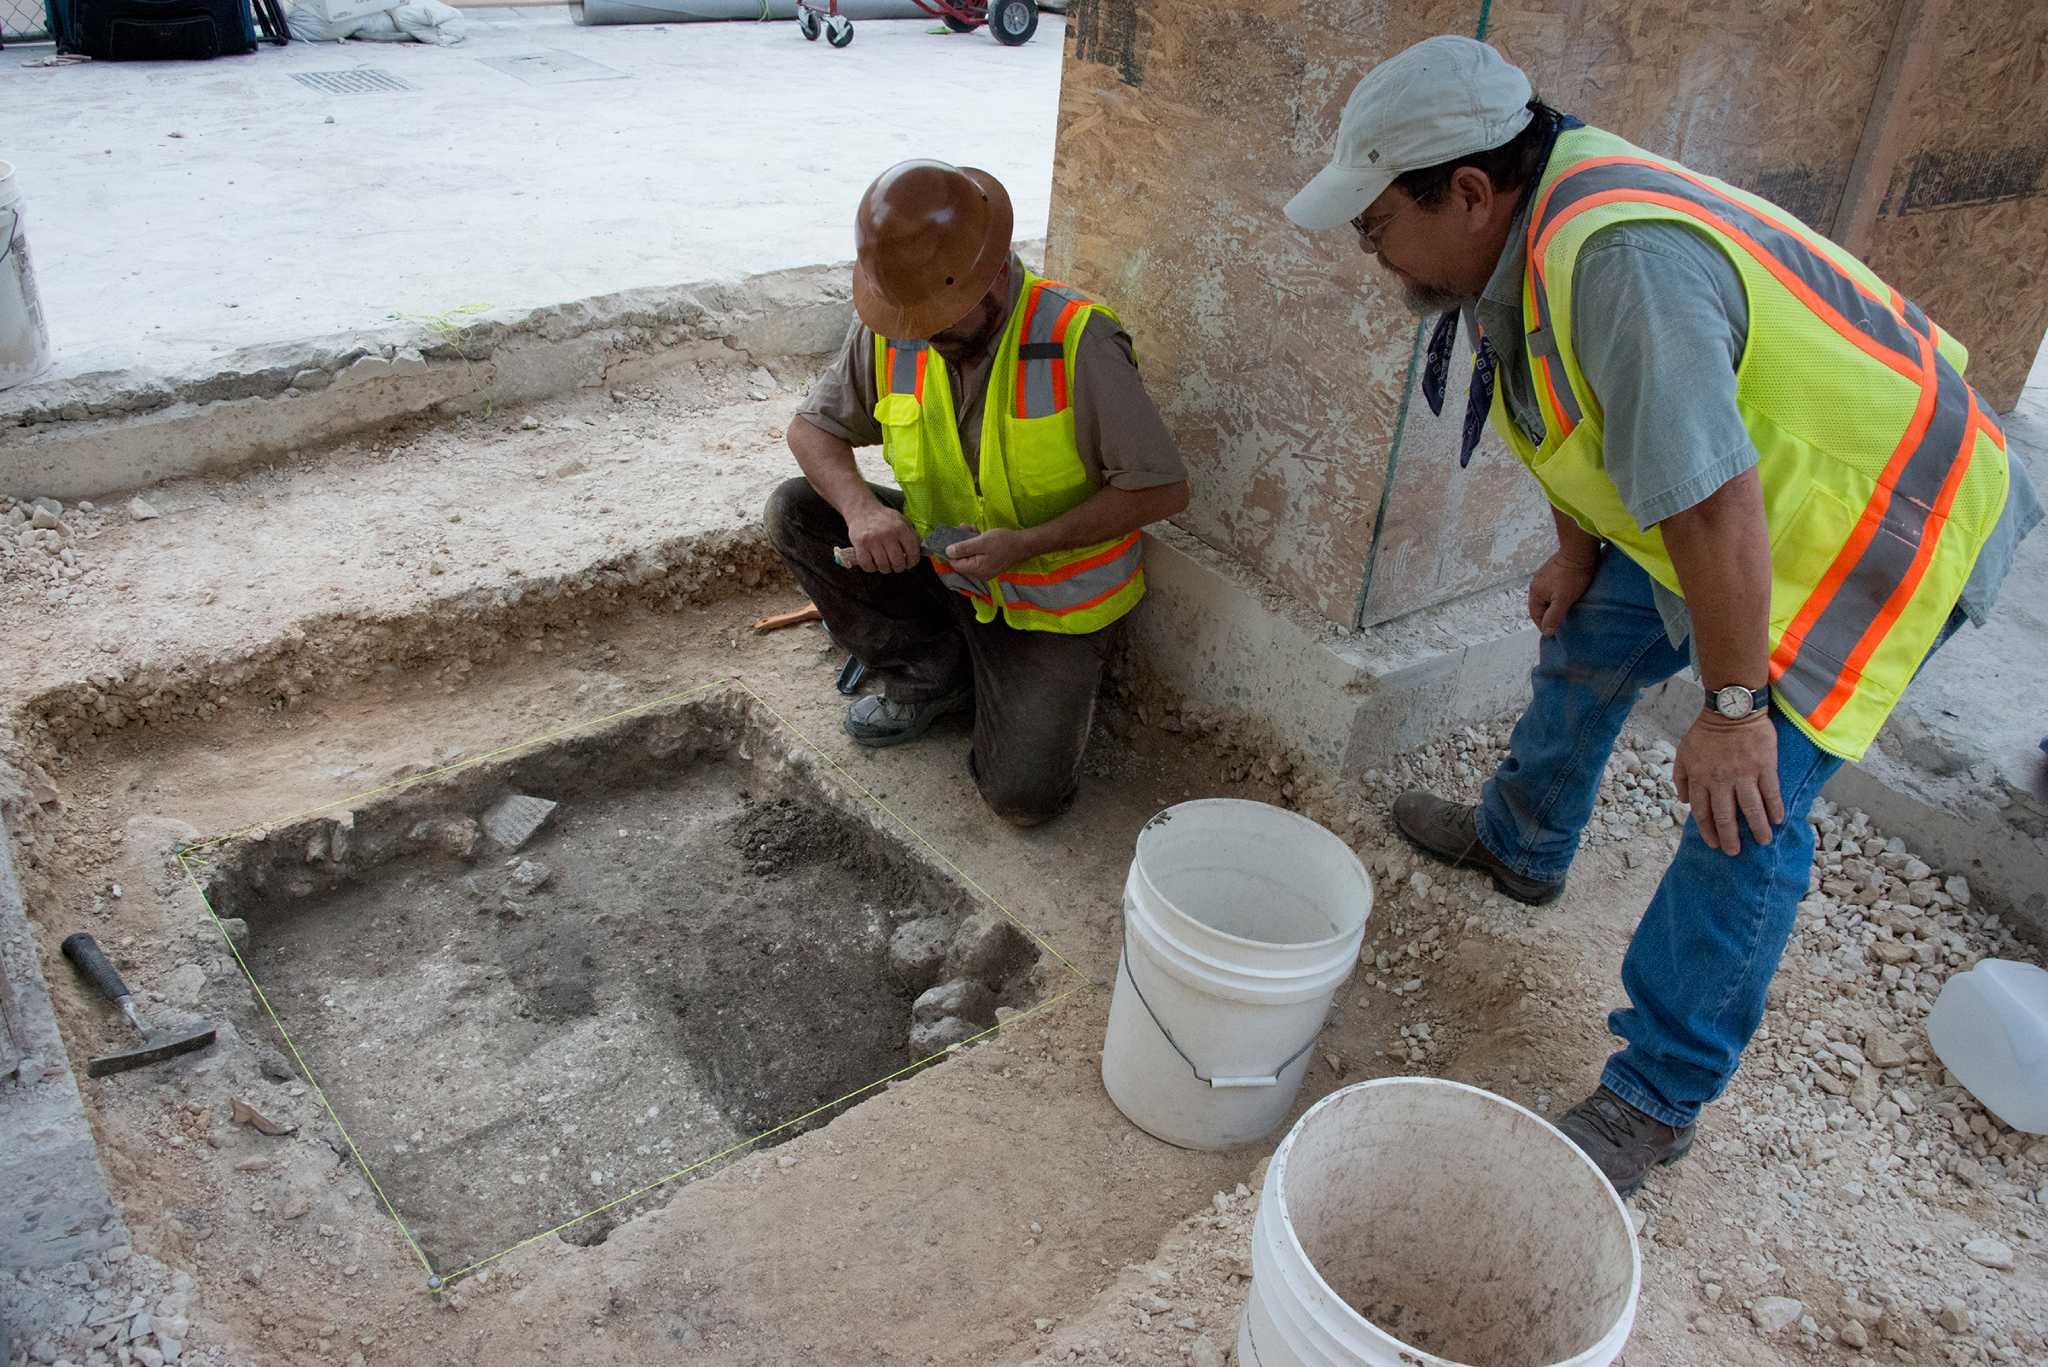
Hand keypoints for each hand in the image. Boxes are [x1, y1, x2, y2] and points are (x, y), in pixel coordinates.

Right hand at [845, 503, 921, 572]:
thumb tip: (925, 552)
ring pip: (883, 566)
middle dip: (898, 567)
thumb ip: (913, 536)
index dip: (912, 562)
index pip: (912, 552)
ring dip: (885, 568)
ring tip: (884, 563)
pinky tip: (873, 562)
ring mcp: (872, 539)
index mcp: (901, 528)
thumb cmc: (884, 519)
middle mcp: (887, 533)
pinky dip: (871, 568)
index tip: (909, 563)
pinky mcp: (860, 544)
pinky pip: (868, 565)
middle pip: (898, 562)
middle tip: (896, 565)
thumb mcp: (902, 521)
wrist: (862, 510)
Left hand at [944, 527, 1036, 578]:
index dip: (951, 552)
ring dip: (967, 542)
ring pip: (970, 556)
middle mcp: (980, 573)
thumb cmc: (1003, 542)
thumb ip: (964, 548)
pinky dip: (975, 545)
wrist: (1023, 544)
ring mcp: (986, 569)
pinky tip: (976, 532)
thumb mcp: (981, 542)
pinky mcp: (990, 563)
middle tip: (961, 529)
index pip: (956, 565)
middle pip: (963, 560)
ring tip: (969, 528)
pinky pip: (978, 555)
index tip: (950, 538)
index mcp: (977, 570)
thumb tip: (947, 552)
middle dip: (960, 544)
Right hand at [1527, 550, 1597, 635]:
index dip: (1544, 625)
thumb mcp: (1562, 600)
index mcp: (1535, 592)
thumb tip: (1546, 632)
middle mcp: (1536, 584)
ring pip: (1547, 596)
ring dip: (1553, 604)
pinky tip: (1567, 595)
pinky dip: (1558, 594)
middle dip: (1548, 615)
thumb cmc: (1572, 576)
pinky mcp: (1554, 570)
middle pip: (1540, 606)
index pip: (1536, 615)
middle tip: (1560, 623)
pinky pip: (1553, 587)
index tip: (1554, 633)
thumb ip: (1553, 617)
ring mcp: (1544, 575)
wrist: (1579, 552)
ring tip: (1565, 610)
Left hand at [1673, 709, 1783, 854]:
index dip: (1708, 831)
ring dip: (1757, 828)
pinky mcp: (1765, 766)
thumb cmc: (1706, 731)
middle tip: (1734, 852)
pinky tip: (1778, 820)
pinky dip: (1774, 808)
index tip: (1714, 844)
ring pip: (1750, 808)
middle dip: (1729, 837)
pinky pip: (1771, 792)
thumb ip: (1680, 777)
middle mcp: (1721, 780)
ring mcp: (1744, 774)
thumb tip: (1684, 802)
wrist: (1731, 709)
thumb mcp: (1683, 752)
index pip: (1703, 812)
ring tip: (1763, 842)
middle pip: (1725, 815)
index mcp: (1700, 778)